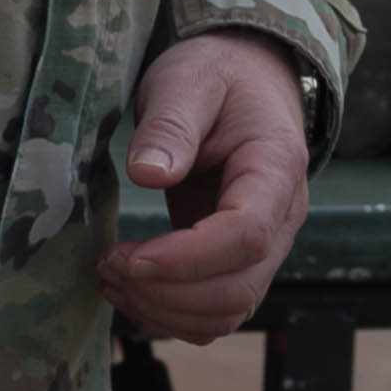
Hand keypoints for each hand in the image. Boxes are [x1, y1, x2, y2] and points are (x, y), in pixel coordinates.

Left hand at [103, 32, 313, 342]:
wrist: (249, 79)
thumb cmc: (218, 75)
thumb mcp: (187, 80)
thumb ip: (170, 124)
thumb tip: (147, 175)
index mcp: (276, 168)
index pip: (247, 235)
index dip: (187, 259)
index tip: (128, 257)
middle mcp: (283, 218)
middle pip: (238, 288)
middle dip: (164, 291)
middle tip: (107, 262)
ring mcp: (266, 247)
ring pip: (227, 311)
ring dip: (163, 309)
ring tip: (111, 274)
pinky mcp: (239, 262)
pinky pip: (214, 313)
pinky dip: (169, 314)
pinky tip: (129, 286)